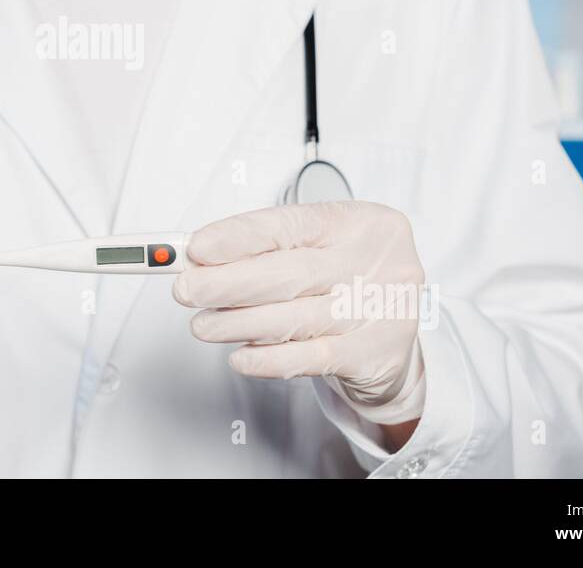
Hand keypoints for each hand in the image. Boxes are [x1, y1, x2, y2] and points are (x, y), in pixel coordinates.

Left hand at [174, 201, 426, 425]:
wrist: (396, 330)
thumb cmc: (345, 277)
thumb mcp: (319, 246)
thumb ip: (267, 247)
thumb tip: (202, 258)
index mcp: (360, 222)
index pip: (290, 225)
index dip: (239, 237)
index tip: (197, 248)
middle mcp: (376, 263)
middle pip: (290, 273)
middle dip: (228, 283)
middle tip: (186, 290)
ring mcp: (380, 310)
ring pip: (295, 319)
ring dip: (238, 323)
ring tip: (202, 325)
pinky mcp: (375, 354)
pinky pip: (312, 359)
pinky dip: (269, 359)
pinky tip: (240, 356)